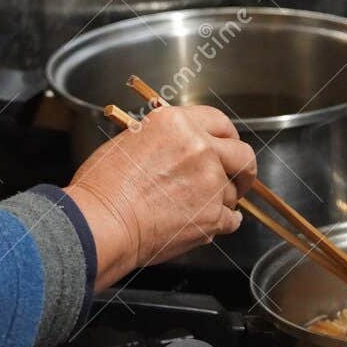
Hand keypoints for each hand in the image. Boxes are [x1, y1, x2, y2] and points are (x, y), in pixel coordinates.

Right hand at [62, 104, 256, 290]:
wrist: (102, 221)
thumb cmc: (104, 186)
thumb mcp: (130, 140)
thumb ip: (165, 139)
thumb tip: (178, 147)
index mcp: (178, 124)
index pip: (219, 122)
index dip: (227, 136)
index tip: (228, 146)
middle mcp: (200, 148)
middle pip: (243, 155)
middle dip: (243, 170)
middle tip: (237, 180)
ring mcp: (210, 182)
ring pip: (232, 193)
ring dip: (220, 201)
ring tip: (193, 209)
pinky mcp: (213, 215)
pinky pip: (231, 220)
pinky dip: (220, 224)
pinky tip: (203, 224)